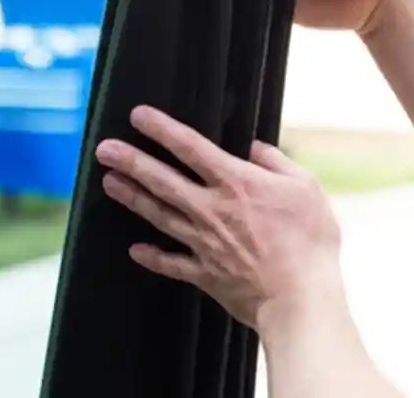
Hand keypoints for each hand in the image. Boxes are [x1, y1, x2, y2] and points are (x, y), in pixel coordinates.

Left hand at [94, 105, 342, 328]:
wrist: (300, 298)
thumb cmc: (309, 242)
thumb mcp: (305, 188)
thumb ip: (276, 163)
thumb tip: (255, 148)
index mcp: (236, 184)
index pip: (191, 147)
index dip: (162, 129)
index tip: (139, 115)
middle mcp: (211, 210)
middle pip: (162, 180)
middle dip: (131, 161)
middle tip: (104, 149)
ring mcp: (204, 243)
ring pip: (159, 215)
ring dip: (132, 198)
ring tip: (109, 183)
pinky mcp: (205, 274)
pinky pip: (172, 263)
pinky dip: (152, 256)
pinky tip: (135, 250)